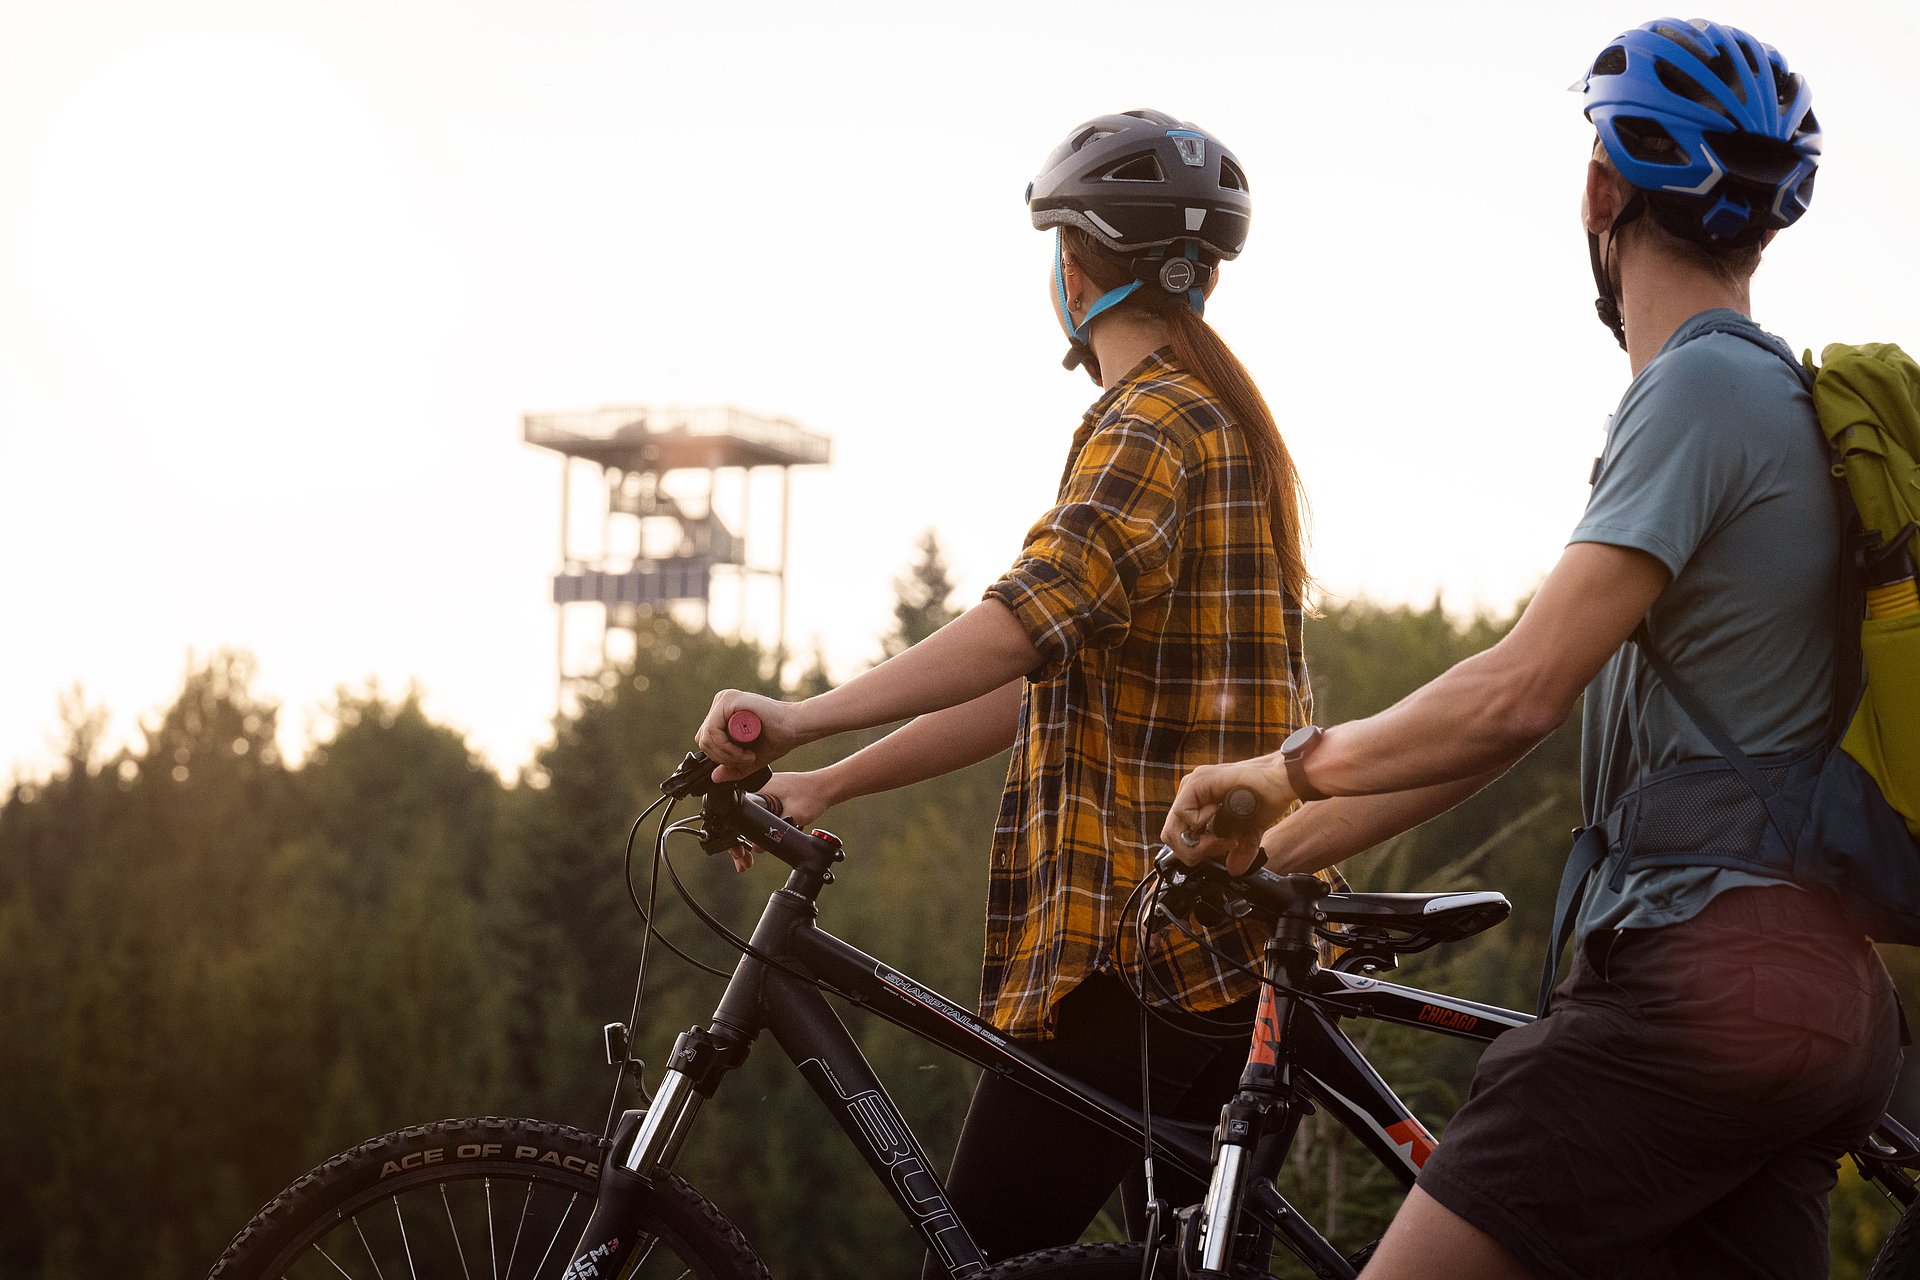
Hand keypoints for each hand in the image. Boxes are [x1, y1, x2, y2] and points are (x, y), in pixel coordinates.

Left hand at [694, 690, 806, 781]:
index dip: (719, 757)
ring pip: (707, 736)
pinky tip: (745, 751)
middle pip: (703, 739)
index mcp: (722, 712)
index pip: (704, 739)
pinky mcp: (731, 700)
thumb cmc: (776, 739)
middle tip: (745, 760)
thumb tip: (714, 777)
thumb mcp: (748, 759)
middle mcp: (721, 702)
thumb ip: (731, 768)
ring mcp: (725, 699)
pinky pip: (714, 730)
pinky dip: (727, 747)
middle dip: (722, 757)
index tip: (740, 762)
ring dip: (727, 754)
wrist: (796, 727)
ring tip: (748, 756)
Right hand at [728, 770, 840, 871]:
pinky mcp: (769, 800)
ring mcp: (761, 794)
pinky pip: (757, 818)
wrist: (825, 788)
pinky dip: (757, 833)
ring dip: (747, 840)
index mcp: (756, 788)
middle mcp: (755, 789)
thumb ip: (778, 832)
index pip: (738, 815)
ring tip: (746, 861)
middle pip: (740, 821)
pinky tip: (757, 847)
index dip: (735, 838)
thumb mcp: (794, 815)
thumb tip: (758, 848)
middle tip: (743, 862)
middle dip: (738, 844)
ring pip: (748, 821)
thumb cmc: (812, 795)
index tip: (739, 853)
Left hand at [1161, 755, 1293, 873]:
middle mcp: (1190, 793)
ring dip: (1197, 841)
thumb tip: (1234, 870)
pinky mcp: (1197, 782)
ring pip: (1172, 827)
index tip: (1219, 850)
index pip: (1178, 836)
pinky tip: (1218, 817)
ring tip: (1220, 838)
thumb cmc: (1265, 799)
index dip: (1195, 851)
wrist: (1280, 781)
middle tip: (1220, 846)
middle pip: (1171, 834)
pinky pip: (1182, 812)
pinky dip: (1200, 823)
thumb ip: (1239, 850)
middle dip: (1194, 851)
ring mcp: (1192, 786)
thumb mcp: (1248, 833)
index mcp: (1197, 803)